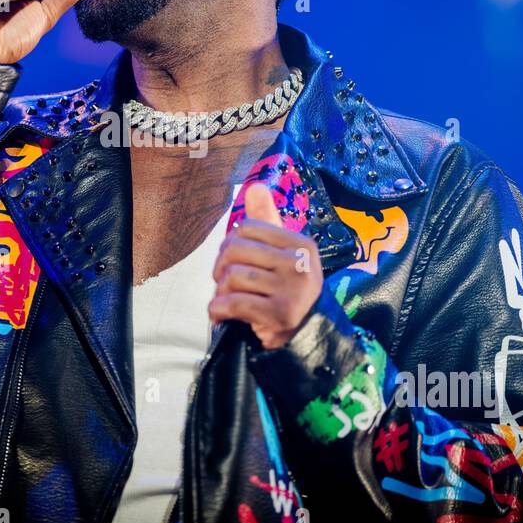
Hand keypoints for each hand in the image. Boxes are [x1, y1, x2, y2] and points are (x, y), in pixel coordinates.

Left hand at [209, 184, 322, 349]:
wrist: (305, 336)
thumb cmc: (286, 291)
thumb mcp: (282, 254)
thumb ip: (266, 222)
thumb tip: (255, 187)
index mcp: (301, 244)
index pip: (247, 228)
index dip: (230, 244)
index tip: (231, 263)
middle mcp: (300, 264)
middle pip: (235, 249)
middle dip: (221, 269)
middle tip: (224, 284)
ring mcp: (292, 290)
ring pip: (232, 277)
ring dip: (221, 292)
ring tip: (227, 301)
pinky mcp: (280, 314)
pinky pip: (232, 303)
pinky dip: (218, 310)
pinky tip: (220, 315)